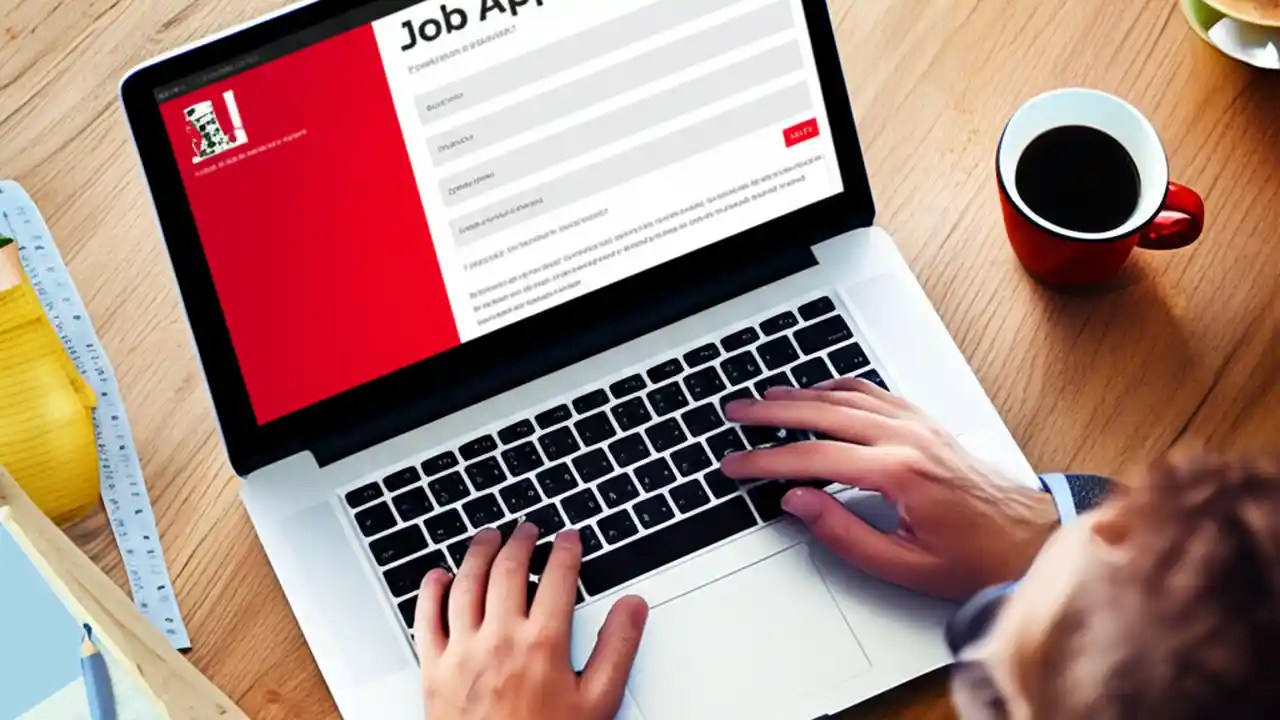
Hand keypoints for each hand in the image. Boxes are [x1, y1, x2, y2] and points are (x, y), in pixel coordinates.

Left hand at [417, 524, 648, 719]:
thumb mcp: (597, 702)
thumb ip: (617, 649)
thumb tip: (632, 607)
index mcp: (542, 644)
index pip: (557, 578)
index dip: (566, 550)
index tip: (569, 538)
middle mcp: (500, 639)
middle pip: (508, 569)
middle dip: (520, 541)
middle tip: (528, 529)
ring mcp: (462, 651)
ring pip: (466, 583)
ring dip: (478, 552)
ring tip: (488, 537)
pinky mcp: (434, 668)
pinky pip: (426, 617)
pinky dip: (431, 590)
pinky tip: (439, 576)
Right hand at [721, 379, 1057, 599]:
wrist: (1032, 539)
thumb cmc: (978, 558)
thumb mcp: (904, 565)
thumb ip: (844, 534)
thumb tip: (798, 504)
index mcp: (899, 473)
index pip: (813, 459)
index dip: (766, 462)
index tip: (736, 465)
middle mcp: (907, 438)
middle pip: (823, 413)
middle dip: (772, 412)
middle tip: (736, 413)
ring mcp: (919, 425)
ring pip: (847, 395)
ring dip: (801, 394)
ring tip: (765, 398)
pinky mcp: (927, 423)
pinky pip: (875, 392)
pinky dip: (840, 386)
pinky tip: (820, 388)